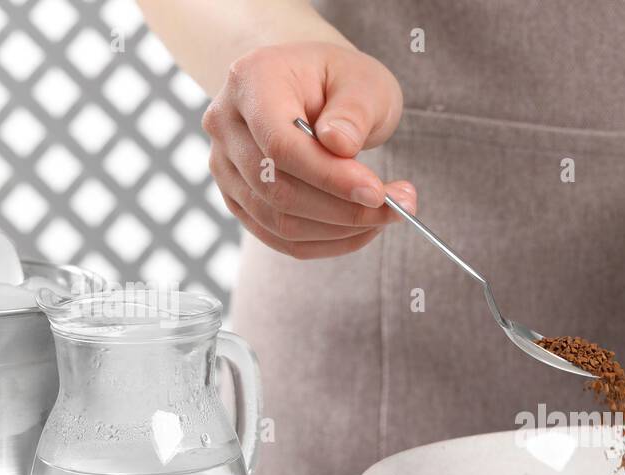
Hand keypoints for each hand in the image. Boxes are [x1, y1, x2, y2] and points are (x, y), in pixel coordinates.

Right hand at [202, 41, 415, 258]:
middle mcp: (226, 125)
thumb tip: (339, 146)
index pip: (280, 144)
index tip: (378, 193)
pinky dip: (329, 242)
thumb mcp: (362, 81)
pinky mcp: (240, 200)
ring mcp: (225, 166)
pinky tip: (364, 228)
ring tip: (387, 214)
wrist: (315, 91)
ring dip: (341, 230)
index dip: (330, 177)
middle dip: (344, 209)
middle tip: (399, 207)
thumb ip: (353, 111)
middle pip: (277, 189)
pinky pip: (282, 239)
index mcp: (251, 81)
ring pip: (279, 222)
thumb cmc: (340, 81)